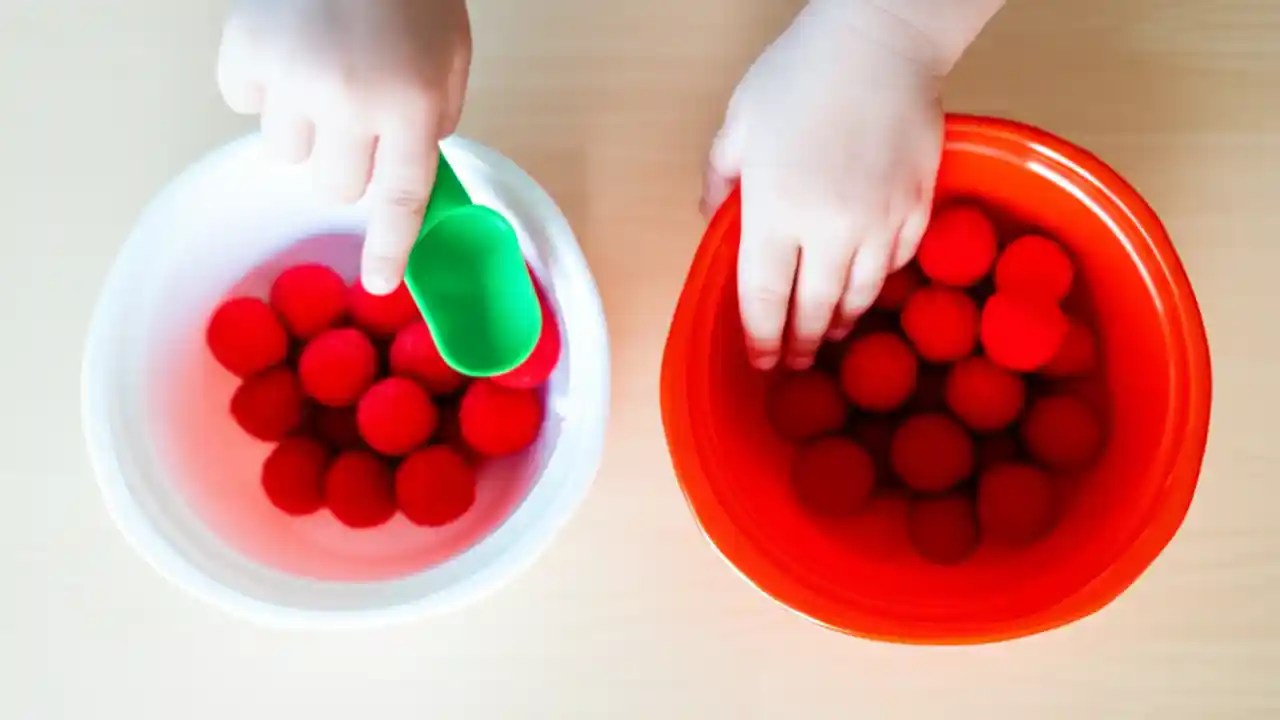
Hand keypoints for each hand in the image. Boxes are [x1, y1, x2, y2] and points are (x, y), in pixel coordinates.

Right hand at [217, 0, 471, 294]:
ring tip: (321, 72)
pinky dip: (263, 85)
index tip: (380, 283)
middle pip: (335, 186)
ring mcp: (291, 79)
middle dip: (347, 166)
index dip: (390, 248)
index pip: (400, 199)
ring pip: (285, 150)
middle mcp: (350, 102)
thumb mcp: (452, 61)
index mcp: (412, 105)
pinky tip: (288, 49)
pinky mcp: (244, 51)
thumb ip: (432, 122)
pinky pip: (245, 101)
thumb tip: (404, 177)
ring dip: (305, 126)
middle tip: (354, 125)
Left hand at [702, 0, 948, 369]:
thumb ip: (720, 182)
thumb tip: (717, 223)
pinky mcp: (918, 208)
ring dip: (841, 322)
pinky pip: (897, 263)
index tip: (761, 363)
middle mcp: (830, 230)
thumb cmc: (798, 76)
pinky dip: (878, 283)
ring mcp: (881, 222)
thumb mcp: (738, 125)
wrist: (881, 41)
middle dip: (801, 343)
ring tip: (829, 333)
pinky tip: (865, 288)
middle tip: (793, 361)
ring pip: (860, 295)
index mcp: (776, 212)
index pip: (765, 299)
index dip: (762, 340)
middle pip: (815, 309)